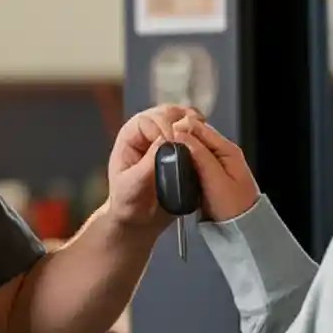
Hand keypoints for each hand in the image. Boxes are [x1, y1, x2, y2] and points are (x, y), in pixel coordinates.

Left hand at [107, 104, 204, 230]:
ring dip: (191, 121)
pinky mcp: (176, 145)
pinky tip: (204, 137)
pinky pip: (188, 130)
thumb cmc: (129, 203)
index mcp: (129, 138)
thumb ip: (146, 165)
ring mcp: (162, 137)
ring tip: (201, 130)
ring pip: (178, 117)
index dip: (162, 128)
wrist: (139, 219)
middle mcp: (145, 133)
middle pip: (164, 113)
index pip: (147, 120)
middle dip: (180, 120)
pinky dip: (197, 130)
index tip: (174, 143)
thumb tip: (164, 142)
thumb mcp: (133, 186)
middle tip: (191, 134)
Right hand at [172, 117, 259, 221]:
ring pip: (192, 149)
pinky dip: (183, 162)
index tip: (167, 135)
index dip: (181, 129)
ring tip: (166, 154)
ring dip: (180, 150)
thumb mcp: (216, 180)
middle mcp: (222, 153)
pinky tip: (174, 166)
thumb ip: (200, 155)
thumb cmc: (235, 208)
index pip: (200, 128)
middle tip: (163, 145)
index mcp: (228, 150)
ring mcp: (215, 164)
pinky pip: (192, 162)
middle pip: (195, 136)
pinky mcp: (208, 175)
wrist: (241, 230)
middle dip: (179, 139)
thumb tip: (182, 135)